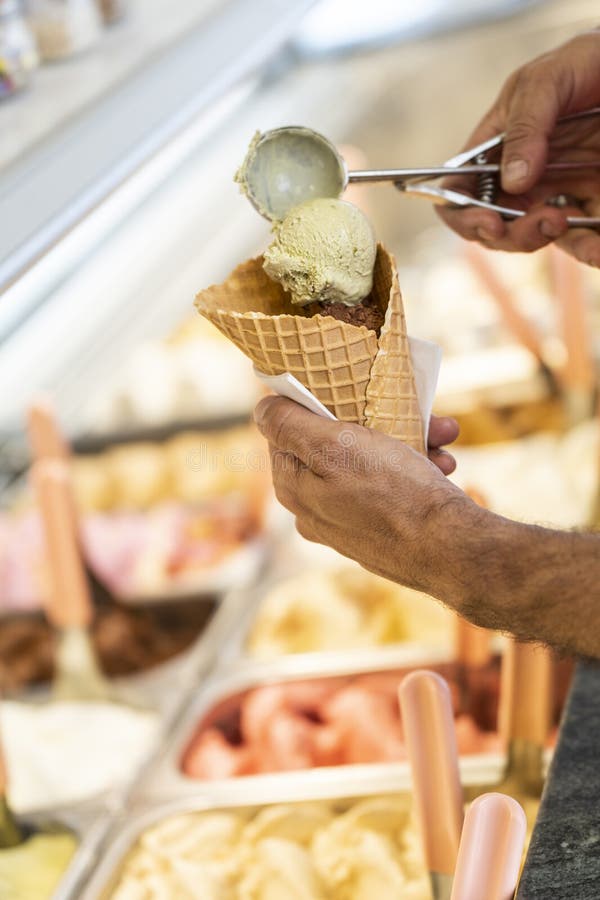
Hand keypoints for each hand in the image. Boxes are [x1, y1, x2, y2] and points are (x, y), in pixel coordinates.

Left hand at [254, 396, 469, 592]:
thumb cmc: (393, 493)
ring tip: (440, 435)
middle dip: (378, 421)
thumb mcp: (335, 445)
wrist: (449, 549)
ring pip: (372, 463)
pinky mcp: (380, 532)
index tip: (353, 391)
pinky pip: (393, 488)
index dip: (320, 404)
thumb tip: (262, 409)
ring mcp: (348, 523)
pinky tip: (443, 464)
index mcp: (294, 487)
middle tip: (414, 412)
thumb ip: (291, 425)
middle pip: (337, 444)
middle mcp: (315, 509)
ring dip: (408, 441)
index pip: (288, 431)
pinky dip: (417, 469)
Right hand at [438, 29, 599, 264]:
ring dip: (539, 240)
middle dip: (505, 234)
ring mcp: (554, 193)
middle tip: (536, 223)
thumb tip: (513, 181)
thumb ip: (525, 127)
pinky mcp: (589, 206)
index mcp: (495, 148)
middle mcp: (519, 177)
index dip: (461, 213)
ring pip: (531, 237)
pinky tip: (598, 252)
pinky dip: (589, 252)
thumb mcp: (547, 81)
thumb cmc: (585, 62)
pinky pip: (582, 239)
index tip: (487, 221)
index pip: (459, 190)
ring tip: (561, 222)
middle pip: (491, 224)